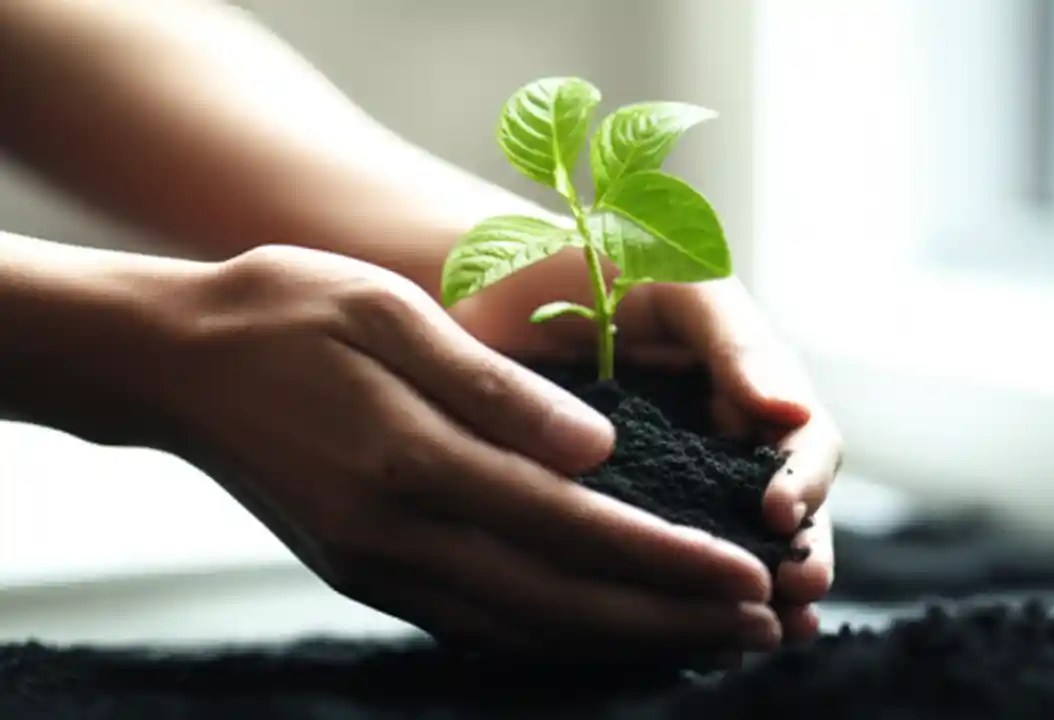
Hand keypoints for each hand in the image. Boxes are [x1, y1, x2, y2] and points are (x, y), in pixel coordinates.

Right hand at [133, 245, 779, 658]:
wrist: (173, 365)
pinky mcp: (365, 574)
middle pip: (560, 601)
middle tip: (762, 625)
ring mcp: (377, 567)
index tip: (747, 574)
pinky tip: (605, 635)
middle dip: (670, 620)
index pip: (572, 528)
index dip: (668, 560)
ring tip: (709, 642)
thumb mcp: (390, 314)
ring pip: (523, 630)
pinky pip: (478, 626)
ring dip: (625, 642)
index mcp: (412, 460)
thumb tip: (601, 451)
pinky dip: (554, 640)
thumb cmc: (288, 315)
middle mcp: (397, 535)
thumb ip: (498, 389)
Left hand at [451, 254, 843, 643]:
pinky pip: (655, 565)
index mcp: (744, 386)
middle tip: (797, 593)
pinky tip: (696, 637)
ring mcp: (668, 486)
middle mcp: (716, 443)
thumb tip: (790, 412)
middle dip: (799, 555)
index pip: (802, 442)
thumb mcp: (673, 287)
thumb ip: (734, 339)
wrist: (474, 288)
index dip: (805, 480)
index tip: (778, 512)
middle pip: (781, 513)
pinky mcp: (611, 518)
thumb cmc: (583, 270)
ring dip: (756, 592)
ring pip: (725, 550)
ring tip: (773, 632)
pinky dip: (681, 601)